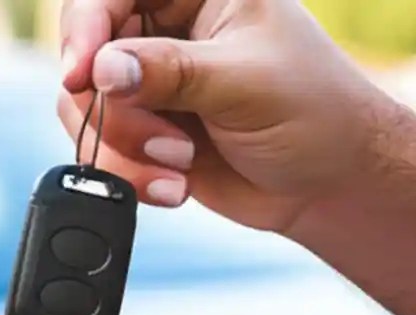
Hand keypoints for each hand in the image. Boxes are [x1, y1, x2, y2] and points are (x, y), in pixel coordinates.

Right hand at [58, 0, 397, 231]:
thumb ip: (169, 71)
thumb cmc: (316, 114)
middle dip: (115, 106)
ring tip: (180, 163)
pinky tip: (174, 186)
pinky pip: (100, 147)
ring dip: (126, 146)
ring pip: (85, 106)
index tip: (83, 74)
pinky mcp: (144, 131)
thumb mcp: (244, 82)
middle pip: (88, 51)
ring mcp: (151, 83)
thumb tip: (102, 70)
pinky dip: (128, 173)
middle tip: (163, 139)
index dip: (86, 27)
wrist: (331, 186)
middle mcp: (167, 30)